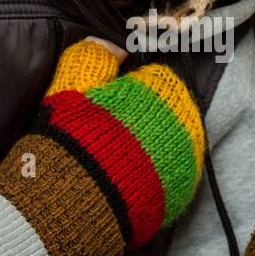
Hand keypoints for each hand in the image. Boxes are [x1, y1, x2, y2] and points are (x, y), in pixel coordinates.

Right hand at [0, 36, 205, 255]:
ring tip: (118, 159)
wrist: (71, 210)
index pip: (154, 75)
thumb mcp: (68, 89)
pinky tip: (128, 179)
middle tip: (111, 132)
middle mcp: (184, 123)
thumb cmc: (67, 144)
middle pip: (167, 109)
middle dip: (143, 116)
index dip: (129, 86)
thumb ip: (91, 57)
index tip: (109, 102)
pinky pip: (172, 174)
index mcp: (161, 91)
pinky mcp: (182, 195)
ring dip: (152, 144)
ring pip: (172, 142)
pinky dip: (154, 173)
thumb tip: (112, 45)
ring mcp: (187, 162)